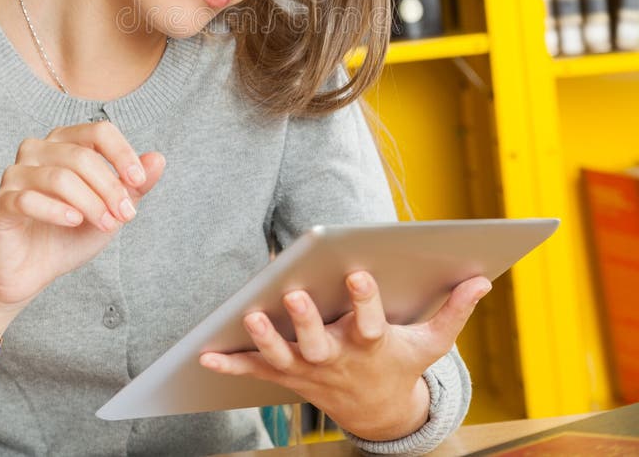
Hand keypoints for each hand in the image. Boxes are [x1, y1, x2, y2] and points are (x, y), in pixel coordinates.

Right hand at [0, 121, 164, 310]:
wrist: (32, 272)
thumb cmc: (71, 233)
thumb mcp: (111, 209)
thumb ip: (134, 185)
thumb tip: (159, 159)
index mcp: (64, 141)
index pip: (98, 131)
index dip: (122, 154)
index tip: (139, 180)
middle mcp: (36, 149)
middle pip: (82, 156)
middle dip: (110, 188)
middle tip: (125, 215)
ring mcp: (14, 174)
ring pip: (60, 178)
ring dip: (91, 203)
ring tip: (106, 224)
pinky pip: (29, 199)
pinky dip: (57, 210)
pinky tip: (74, 222)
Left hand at [200, 272, 490, 441]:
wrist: (378, 414)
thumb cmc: (401, 365)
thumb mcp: (430, 343)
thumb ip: (453, 310)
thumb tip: (483, 278)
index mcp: (372, 344)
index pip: (370, 321)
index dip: (364, 300)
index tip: (358, 273)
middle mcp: (338, 358)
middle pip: (319, 341)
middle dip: (306, 320)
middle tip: (293, 294)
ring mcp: (310, 369)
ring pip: (284, 356)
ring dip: (266, 338)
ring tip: (248, 316)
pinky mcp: (289, 376)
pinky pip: (257, 371)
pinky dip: (231, 365)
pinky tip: (204, 358)